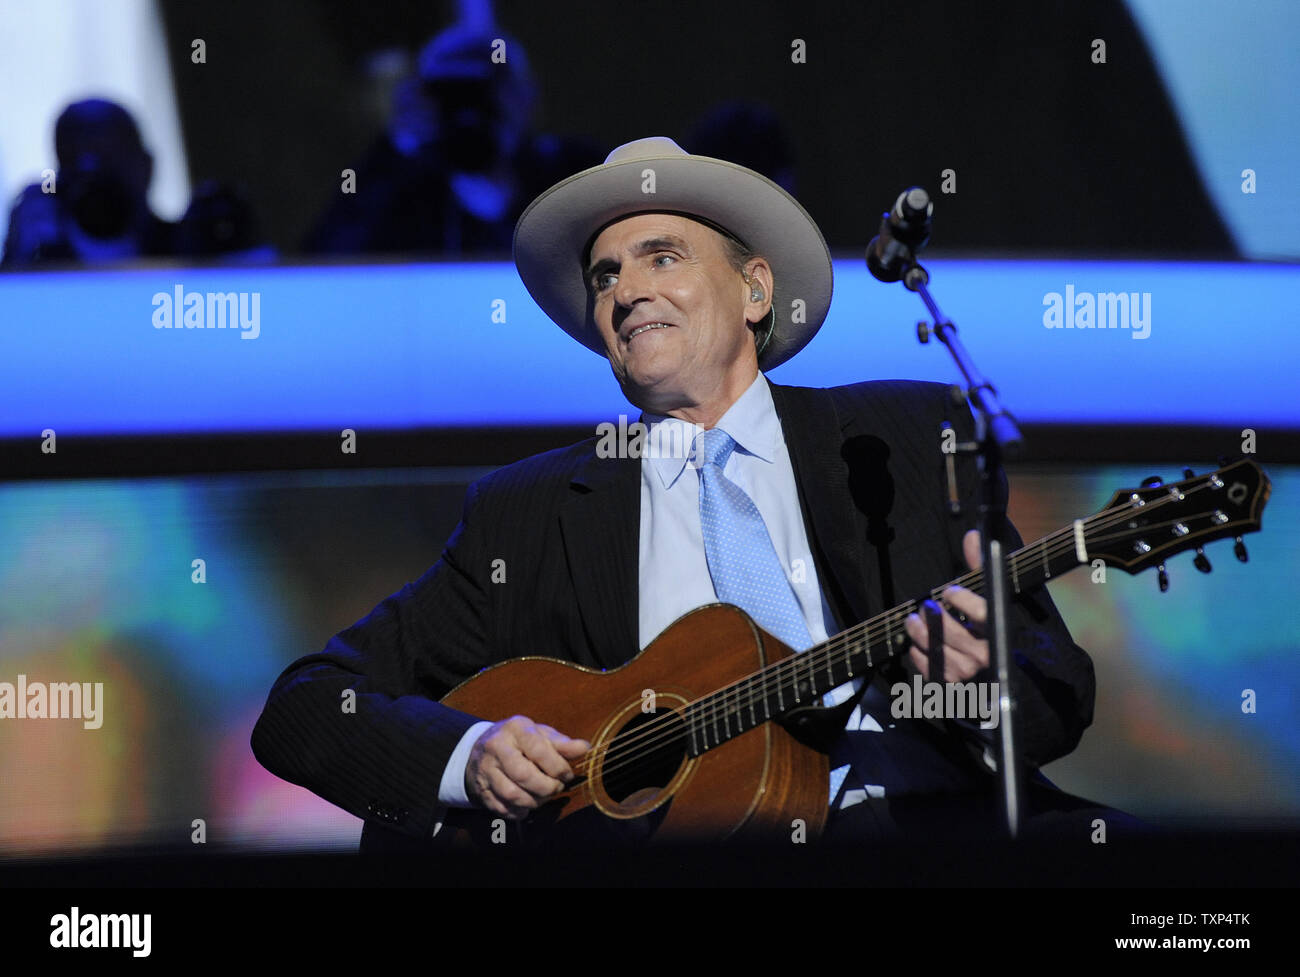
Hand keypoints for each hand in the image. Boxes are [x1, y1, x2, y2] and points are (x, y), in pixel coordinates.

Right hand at [464, 716, 588, 819]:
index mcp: (516, 729)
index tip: (567, 775)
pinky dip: (518, 812)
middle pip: (524, 775)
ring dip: (534, 802)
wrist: (482, 748)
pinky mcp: (480, 789)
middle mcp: (496, 747)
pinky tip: (527, 806)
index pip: (539, 751)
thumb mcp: (540, 734)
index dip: (558, 767)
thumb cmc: (520, 741)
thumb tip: (585, 748)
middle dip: (546, 788)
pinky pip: (501, 808)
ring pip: (512, 794)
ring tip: (542, 798)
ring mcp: (485, 769)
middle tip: (556, 789)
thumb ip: (562, 743)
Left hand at [905, 529, 989, 681]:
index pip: (984, 614)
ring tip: (912, 622)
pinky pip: (933, 673)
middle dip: (935, 619)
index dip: (963, 601)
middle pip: (957, 636)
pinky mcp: (956, 686)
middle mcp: (989, 653)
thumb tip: (973, 537)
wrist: (1001, 667)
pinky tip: (915, 646)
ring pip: (942, 656)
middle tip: (923, 607)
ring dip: (922, 637)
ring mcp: (972, 672)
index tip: (948, 591)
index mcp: (1000, 627)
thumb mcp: (990, 590)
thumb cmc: (991, 620)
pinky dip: (920, 658)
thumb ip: (981, 565)